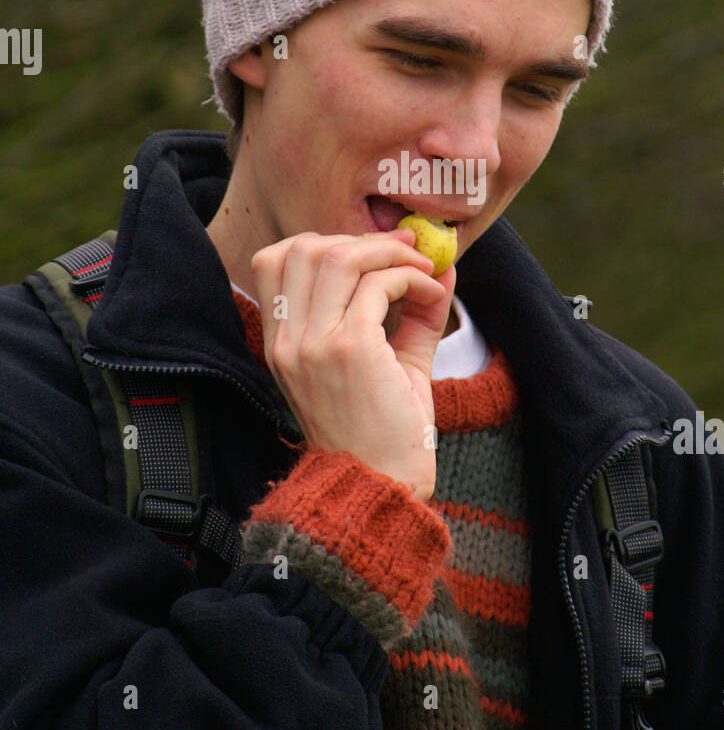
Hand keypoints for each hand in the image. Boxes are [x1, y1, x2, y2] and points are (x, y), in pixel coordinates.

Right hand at [250, 228, 455, 500]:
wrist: (382, 488)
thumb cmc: (384, 435)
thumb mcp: (392, 365)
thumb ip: (413, 315)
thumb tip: (442, 267)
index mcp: (282, 344)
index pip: (274, 260)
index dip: (326, 242)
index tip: (374, 252)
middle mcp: (289, 341)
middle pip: (305, 247)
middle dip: (363, 240)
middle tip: (407, 254)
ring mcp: (314, 344)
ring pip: (341, 256)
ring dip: (390, 253)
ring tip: (422, 273)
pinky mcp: (349, 350)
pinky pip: (378, 285)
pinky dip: (411, 279)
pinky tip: (432, 295)